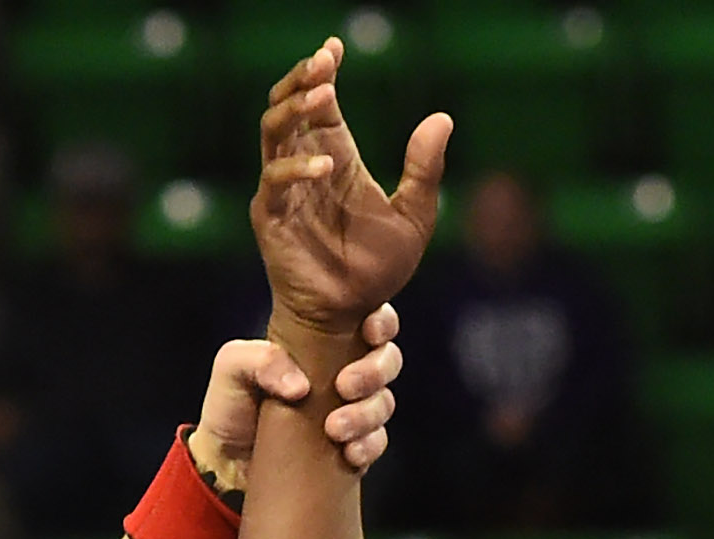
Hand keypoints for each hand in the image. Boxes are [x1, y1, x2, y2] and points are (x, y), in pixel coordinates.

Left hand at [190, 302, 403, 489]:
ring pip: (384, 403)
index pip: (367, 321)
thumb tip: (300, 385)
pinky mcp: (351, 446)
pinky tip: (349, 452)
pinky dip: (369, 446)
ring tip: (336, 429)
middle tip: (345, 386)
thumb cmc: (229, 405)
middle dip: (375, 371)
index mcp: (321, 342)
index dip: (381, 321)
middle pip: (387, 360)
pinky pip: (376, 442)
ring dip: (368, 414)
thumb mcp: (232, 367)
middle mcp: (342, 372)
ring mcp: (350, 410)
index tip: (370, 332)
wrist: (225, 463)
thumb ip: (260, 360)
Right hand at [251, 38, 451, 335]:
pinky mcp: (271, 218)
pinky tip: (326, 168)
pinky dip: (296, 169)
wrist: (353, 316)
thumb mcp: (415, 217)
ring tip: (324, 95)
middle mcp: (305, 167)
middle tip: (324, 63)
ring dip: (294, 107)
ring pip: (273, 132)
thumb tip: (442, 118)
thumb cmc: (378, 270)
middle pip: (288, 106)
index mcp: (335, 158)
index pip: (320, 103)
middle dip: (302, 79)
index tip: (336, 47)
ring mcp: (284, 190)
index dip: (322, 72)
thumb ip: (425, 169)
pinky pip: (274, 181)